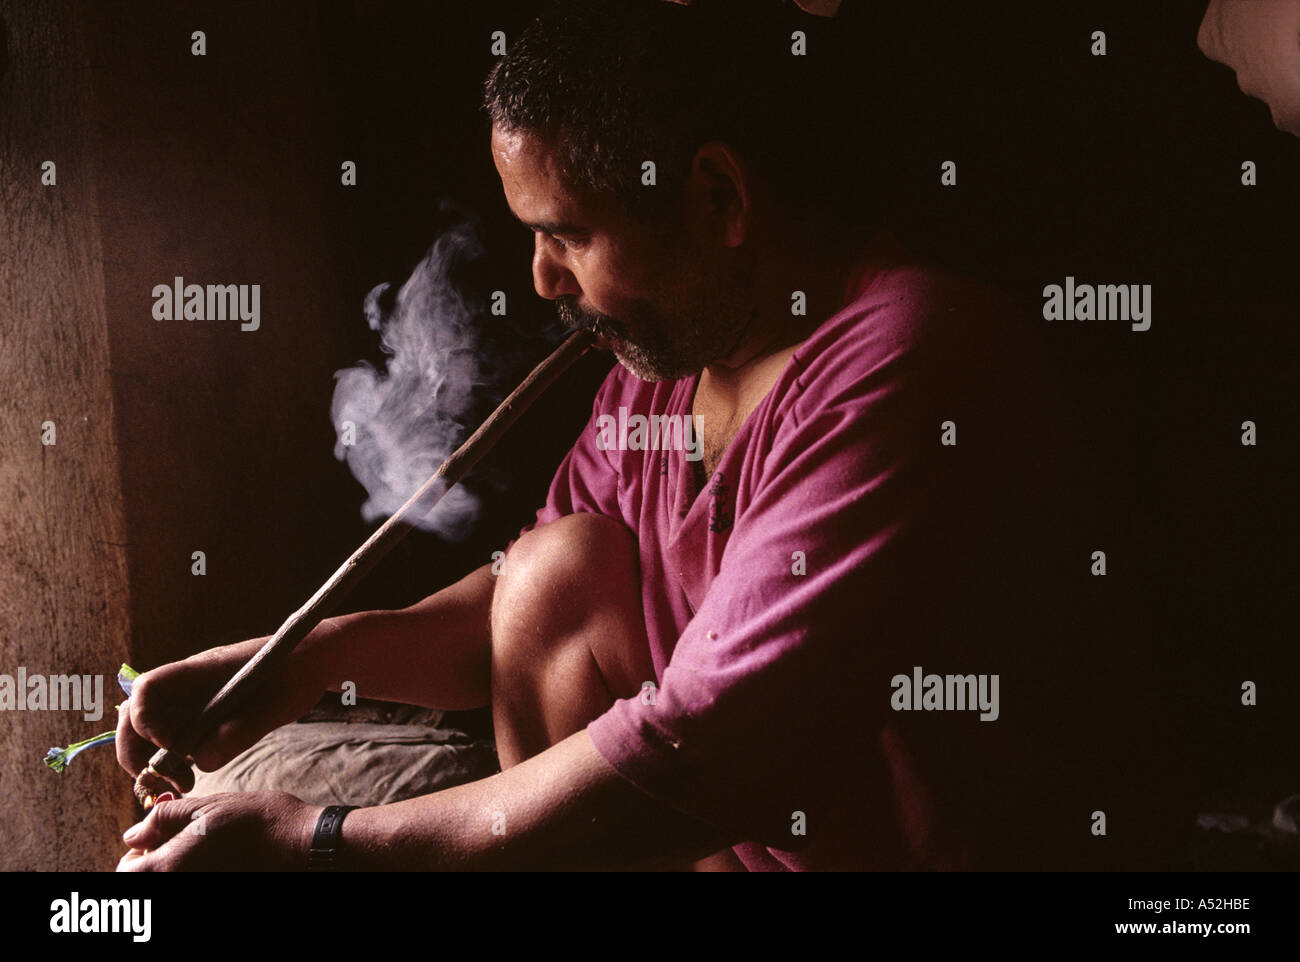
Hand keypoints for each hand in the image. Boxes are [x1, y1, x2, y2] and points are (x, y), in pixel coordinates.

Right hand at [116, 632, 338, 786]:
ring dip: (152, 758)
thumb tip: (202, 761)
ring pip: (151, 728)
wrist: (313, 659)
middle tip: (157, 780)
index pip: (147, 687)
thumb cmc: (296, 672)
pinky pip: (175, 736)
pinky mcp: (203, 715)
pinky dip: (172, 759)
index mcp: (200, 670)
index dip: (146, 720)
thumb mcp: (276, 705)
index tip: (170, 746)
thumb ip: (240, 733)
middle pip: (136, 712)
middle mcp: (187, 684)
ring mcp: (193, 699)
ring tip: (182, 783)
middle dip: (135, 748)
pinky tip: (192, 775)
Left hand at [116, 791, 321, 870]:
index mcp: (169, 866)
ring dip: (173, 868)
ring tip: (198, 849)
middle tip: (176, 842)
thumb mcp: (206, 807)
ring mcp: (199, 888)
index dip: (135, 855)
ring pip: (169, 882)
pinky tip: (213, 858)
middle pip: (144, 882)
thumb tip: (133, 833)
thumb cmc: (257, 821)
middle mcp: (179, 885)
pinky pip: (191, 881)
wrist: (299, 844)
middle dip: (152, 864)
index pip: (125, 872)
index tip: (155, 837)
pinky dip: (192, 872)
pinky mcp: (215, 890)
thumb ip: (163, 818)